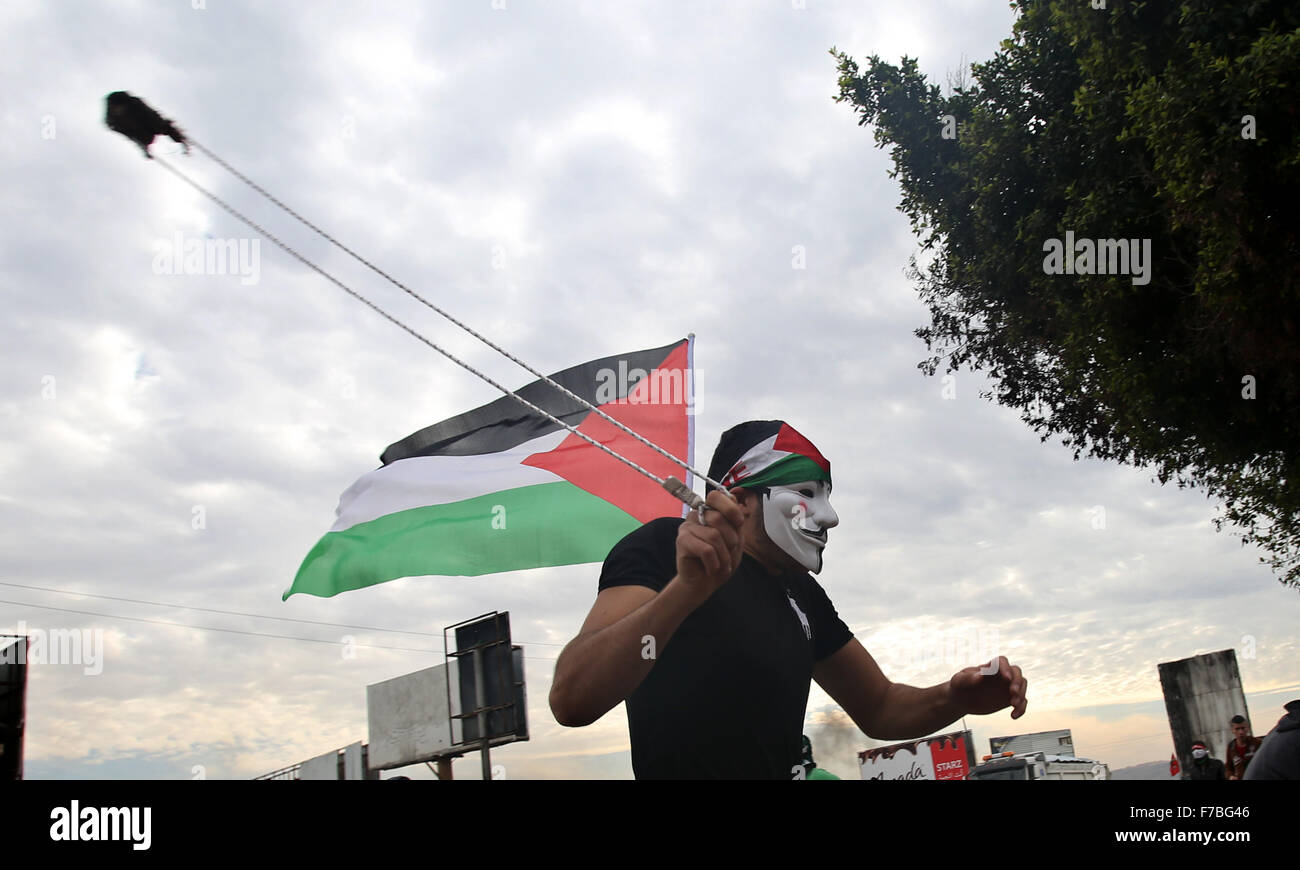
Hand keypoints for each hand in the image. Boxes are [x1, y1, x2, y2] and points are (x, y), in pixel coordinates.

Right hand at [675, 488, 746, 603]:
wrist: (703, 584)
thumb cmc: (719, 561)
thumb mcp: (734, 539)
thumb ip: (735, 520)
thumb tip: (735, 500)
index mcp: (709, 512)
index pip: (717, 496)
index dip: (731, 508)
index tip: (739, 523)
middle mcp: (695, 516)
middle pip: (718, 518)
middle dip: (730, 540)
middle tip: (727, 553)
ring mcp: (687, 527)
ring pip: (714, 536)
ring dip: (723, 556)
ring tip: (720, 564)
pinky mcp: (681, 541)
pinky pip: (706, 550)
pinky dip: (714, 563)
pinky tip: (711, 568)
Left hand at [948, 656, 1026, 718]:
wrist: (960, 700)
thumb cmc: (959, 686)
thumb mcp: (958, 681)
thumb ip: (968, 678)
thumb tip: (980, 675)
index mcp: (988, 668)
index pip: (1001, 661)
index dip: (1006, 668)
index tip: (1006, 678)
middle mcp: (999, 675)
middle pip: (1016, 672)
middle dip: (1017, 681)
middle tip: (1013, 693)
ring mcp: (1005, 687)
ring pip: (1022, 685)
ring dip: (1021, 694)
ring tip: (1013, 705)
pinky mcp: (1008, 699)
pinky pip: (1021, 702)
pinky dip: (1021, 709)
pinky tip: (1013, 716)